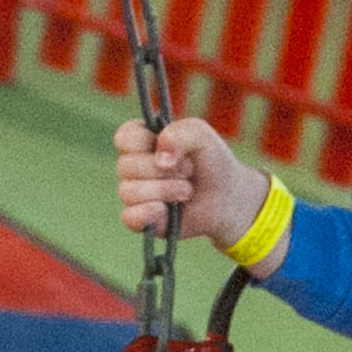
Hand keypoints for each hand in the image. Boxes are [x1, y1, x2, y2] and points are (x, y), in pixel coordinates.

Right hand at [117, 116, 269, 246]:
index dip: (144, 143)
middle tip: (189, 171)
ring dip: (165, 190)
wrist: (227, 198)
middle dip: (165, 170)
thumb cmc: (211, 162)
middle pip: (126, 166)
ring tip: (187, 191)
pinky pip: (129, 217)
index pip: (124, 137)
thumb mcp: (202, 136)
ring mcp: (134, 193)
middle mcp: (132, 166)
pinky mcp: (141, 218)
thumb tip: (161, 159)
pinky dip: (149, 213)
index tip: (170, 149)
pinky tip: (166, 210)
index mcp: (142, 140)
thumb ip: (181, 133)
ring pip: (128, 192)